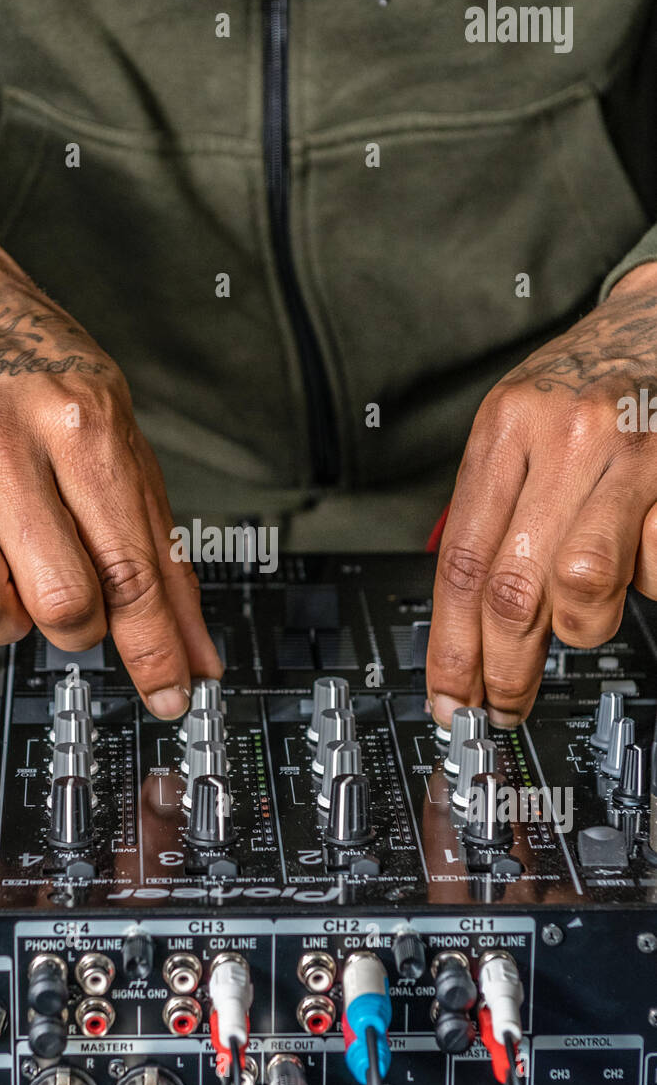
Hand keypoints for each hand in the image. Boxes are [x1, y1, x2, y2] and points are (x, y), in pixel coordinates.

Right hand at [0, 228, 221, 717]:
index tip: (172, 695)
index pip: (131, 567)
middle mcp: (1, 443)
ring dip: (11, 621)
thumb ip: (161, 554)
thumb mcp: (123, 444)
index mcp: (79, 423)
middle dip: (83, 627)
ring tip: (14, 579)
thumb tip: (195, 653)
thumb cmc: (42, 379)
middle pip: (61, 598)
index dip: (156, 648)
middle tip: (78, 601)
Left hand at [426, 261, 656, 727]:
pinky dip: (647, 579)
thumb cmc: (591, 380)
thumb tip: (465, 614)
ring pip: (584, 585)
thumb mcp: (520, 422)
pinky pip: (656, 566)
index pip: (462, 561)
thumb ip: (494, 504)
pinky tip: (642, 553)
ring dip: (583, 624)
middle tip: (502, 704)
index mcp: (506, 428)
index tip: (449, 696)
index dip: (451, 646)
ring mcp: (630, 453)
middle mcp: (564, 437)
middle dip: (503, 667)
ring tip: (586, 614)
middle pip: (512, 587)